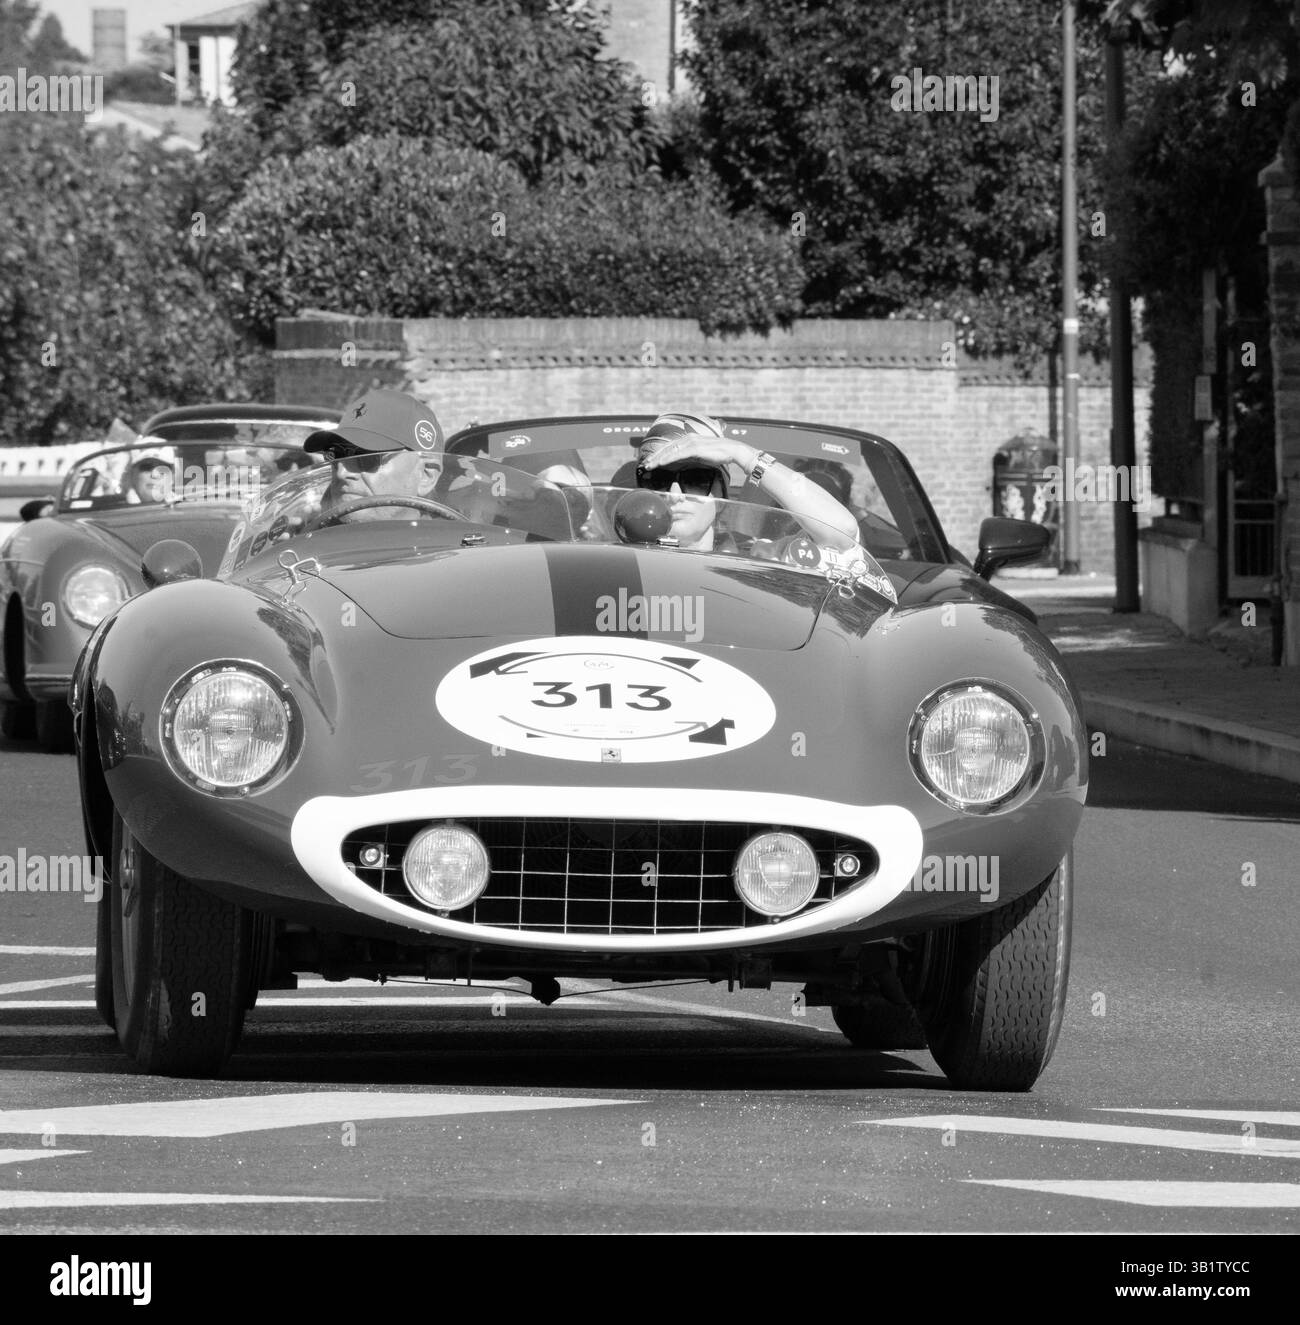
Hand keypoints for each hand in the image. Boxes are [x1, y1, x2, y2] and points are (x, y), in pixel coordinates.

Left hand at [639, 438, 754, 471]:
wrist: (731, 450)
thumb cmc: (718, 454)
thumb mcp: (700, 455)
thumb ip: (690, 457)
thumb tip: (681, 463)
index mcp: (688, 440)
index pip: (670, 447)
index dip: (659, 454)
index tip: (650, 460)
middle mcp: (687, 439)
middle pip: (667, 448)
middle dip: (654, 456)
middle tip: (645, 464)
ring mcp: (690, 442)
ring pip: (670, 450)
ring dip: (658, 458)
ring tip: (649, 465)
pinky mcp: (694, 447)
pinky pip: (677, 454)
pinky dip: (667, 458)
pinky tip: (660, 463)